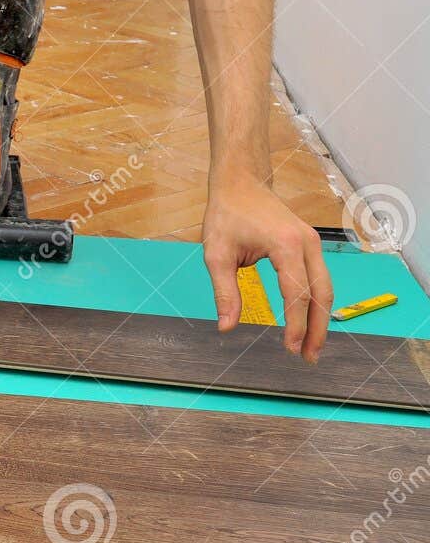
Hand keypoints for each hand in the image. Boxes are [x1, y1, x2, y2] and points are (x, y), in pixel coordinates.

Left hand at [201, 174, 332, 361]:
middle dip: (317, 328)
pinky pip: (319, 278)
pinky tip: (309, 321)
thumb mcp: (216, 255)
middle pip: (322, 293)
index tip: (289, 348)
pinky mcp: (310, 244)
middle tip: (309, 358)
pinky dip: (316, 302)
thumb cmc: (226, 215)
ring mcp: (312, 242)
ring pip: (326, 287)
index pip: (296, 293)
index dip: (295, 325)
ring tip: (311, 347)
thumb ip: (225, 292)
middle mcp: (306, 243)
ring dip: (321, 318)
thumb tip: (227, 327)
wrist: (240, 184)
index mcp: (285, 245)